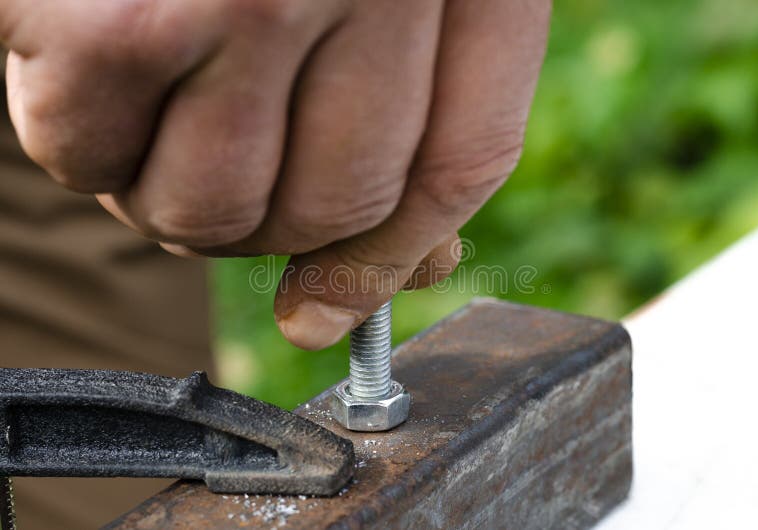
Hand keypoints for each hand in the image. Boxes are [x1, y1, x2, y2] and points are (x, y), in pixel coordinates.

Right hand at [0, 0, 550, 348]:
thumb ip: (408, 124)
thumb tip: (368, 295)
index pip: (458, 166)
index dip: (394, 258)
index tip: (327, 310)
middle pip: (336, 205)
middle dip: (272, 228)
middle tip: (225, 173)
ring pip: (217, 211)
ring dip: (179, 203)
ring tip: (161, 131)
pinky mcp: (119, 18)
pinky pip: (91, 159)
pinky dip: (84, 153)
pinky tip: (92, 88)